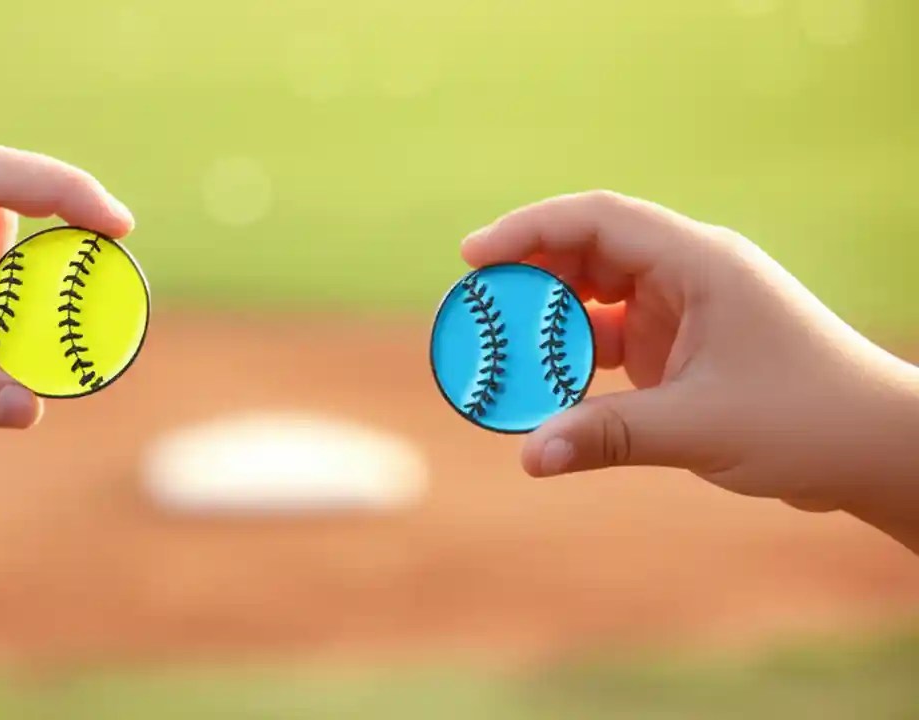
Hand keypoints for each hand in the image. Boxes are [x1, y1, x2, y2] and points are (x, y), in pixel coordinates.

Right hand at [461, 191, 918, 546]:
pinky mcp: (682, 346)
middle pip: (590, 249)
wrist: (874, 448)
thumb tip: (529, 457)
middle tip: (475, 305)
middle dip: (528, 272)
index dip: (530, 228)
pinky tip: (543, 380)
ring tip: (498, 343)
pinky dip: (574, 354)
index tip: (473, 255)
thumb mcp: (699, 426)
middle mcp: (689, 273)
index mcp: (700, 263)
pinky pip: (612, 336)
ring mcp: (686, 309)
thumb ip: (608, 436)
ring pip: (597, 294)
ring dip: (548, 316)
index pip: (599, 220)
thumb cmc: (807, 420)